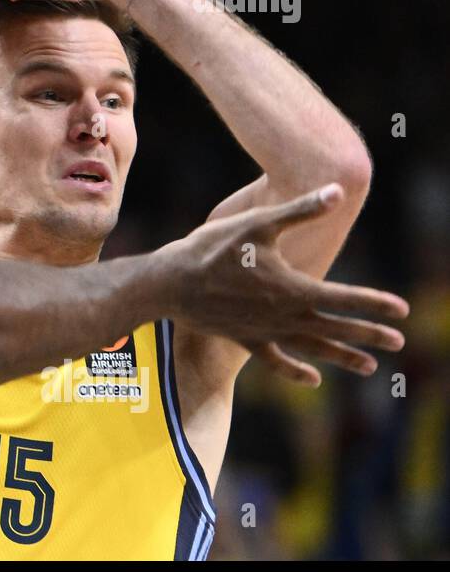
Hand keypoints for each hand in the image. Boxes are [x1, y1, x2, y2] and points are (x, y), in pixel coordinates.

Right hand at [156, 183, 407, 384]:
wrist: (169, 282)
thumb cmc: (211, 249)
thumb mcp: (257, 223)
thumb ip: (300, 210)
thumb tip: (337, 192)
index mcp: (293, 289)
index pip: (344, 298)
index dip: (375, 304)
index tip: (402, 310)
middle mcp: (284, 316)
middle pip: (335, 328)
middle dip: (369, 334)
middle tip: (399, 342)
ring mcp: (264, 332)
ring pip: (312, 348)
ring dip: (342, 356)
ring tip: (369, 366)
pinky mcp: (244, 340)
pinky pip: (276, 360)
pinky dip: (296, 371)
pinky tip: (313, 379)